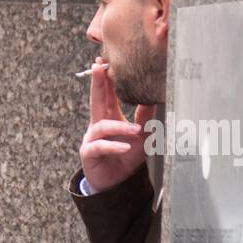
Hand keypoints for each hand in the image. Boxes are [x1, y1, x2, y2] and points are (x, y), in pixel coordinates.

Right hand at [78, 55, 153, 192]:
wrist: (116, 182)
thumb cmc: (126, 157)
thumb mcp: (143, 136)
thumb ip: (146, 117)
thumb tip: (154, 97)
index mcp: (109, 117)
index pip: (107, 94)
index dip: (105, 78)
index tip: (104, 61)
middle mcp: (97, 125)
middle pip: (96, 100)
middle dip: (97, 83)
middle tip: (98, 67)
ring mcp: (91, 139)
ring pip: (102, 126)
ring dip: (119, 127)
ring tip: (136, 131)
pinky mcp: (89, 154)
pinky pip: (100, 146)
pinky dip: (114, 145)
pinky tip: (125, 147)